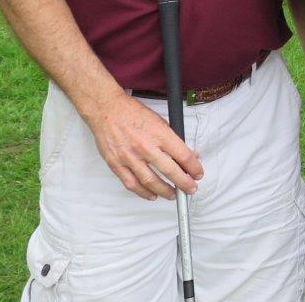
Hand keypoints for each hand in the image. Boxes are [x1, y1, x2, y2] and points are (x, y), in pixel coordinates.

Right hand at [85, 91, 202, 200]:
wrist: (106, 110)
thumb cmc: (133, 113)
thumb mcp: (160, 121)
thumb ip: (173, 139)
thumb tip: (189, 154)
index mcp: (159, 133)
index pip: (183, 155)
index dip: (193, 167)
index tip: (198, 174)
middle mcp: (145, 146)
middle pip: (170, 171)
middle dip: (184, 183)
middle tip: (191, 189)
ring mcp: (129, 157)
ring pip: (150, 181)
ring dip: (164, 191)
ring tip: (173, 195)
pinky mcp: (116, 164)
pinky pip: (131, 184)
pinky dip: (143, 192)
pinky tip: (152, 195)